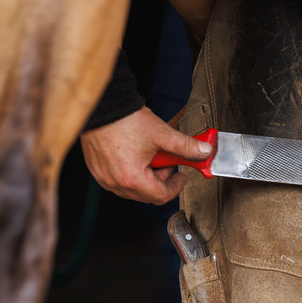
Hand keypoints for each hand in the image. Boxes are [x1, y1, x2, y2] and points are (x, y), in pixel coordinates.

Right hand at [80, 106, 212, 204]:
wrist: (103, 107)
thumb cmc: (126, 120)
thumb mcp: (161, 134)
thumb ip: (185, 146)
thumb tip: (203, 152)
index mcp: (132, 178)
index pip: (161, 195)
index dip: (176, 187)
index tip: (182, 177)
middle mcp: (116, 183)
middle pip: (147, 195)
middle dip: (162, 181)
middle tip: (168, 164)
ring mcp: (105, 179)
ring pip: (133, 190)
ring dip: (147, 179)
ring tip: (152, 158)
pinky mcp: (98, 172)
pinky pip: (118, 183)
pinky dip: (131, 175)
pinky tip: (136, 158)